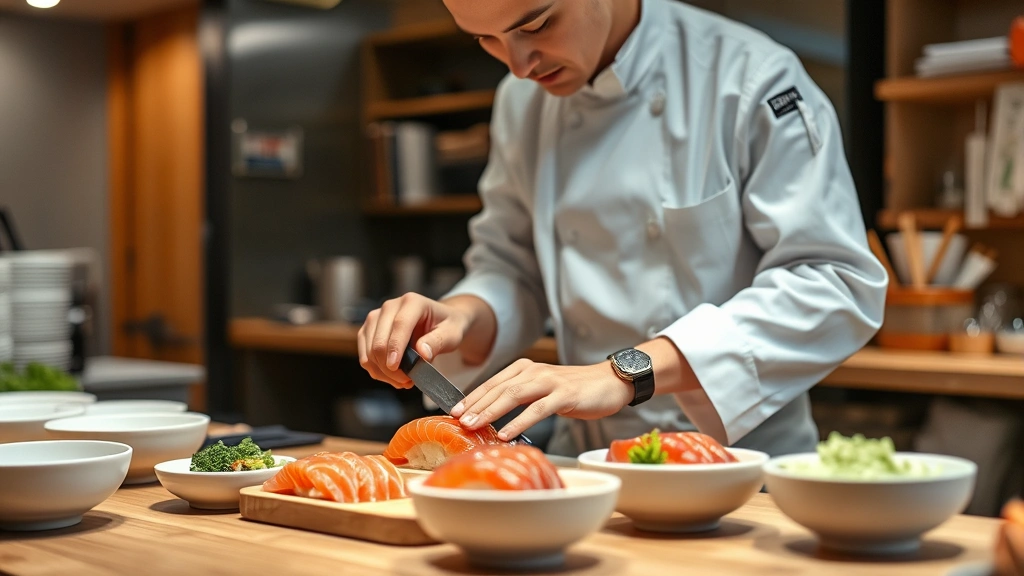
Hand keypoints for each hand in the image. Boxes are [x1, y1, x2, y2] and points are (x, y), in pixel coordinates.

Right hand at [357, 293, 473, 388]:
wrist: (440, 322)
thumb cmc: (447, 326)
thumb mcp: (452, 334)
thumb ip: (438, 342)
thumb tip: (422, 353)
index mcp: (412, 302)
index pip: (399, 324)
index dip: (395, 347)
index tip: (394, 366)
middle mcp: (390, 306)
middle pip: (380, 340)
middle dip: (390, 367)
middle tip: (407, 382)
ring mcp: (376, 318)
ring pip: (369, 350)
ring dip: (383, 372)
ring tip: (403, 381)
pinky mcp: (369, 331)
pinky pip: (365, 355)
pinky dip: (376, 371)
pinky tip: (392, 378)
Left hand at [450, 359, 633, 440]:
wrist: (609, 382)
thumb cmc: (574, 390)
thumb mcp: (542, 389)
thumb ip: (520, 397)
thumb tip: (492, 416)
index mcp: (525, 368)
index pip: (492, 383)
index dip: (472, 397)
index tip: (454, 412)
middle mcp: (534, 371)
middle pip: (498, 388)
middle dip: (476, 406)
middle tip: (459, 422)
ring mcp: (549, 382)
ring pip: (513, 395)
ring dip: (491, 412)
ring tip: (475, 426)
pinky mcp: (564, 395)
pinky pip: (537, 409)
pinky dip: (519, 422)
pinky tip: (506, 434)